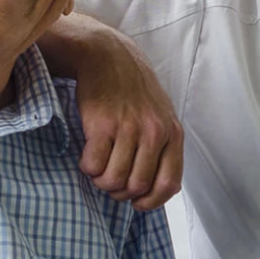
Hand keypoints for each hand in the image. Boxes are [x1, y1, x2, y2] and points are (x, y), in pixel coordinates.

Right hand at [60, 22, 182, 210]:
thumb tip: (157, 189)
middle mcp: (153, 132)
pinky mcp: (101, 124)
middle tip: (110, 179)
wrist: (107, 56)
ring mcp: (128, 128)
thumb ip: (164, 147)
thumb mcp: (160, 115)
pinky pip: (92, 166)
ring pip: (112, 180)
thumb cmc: (133, 90)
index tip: (136, 202)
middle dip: (119, 192)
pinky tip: (88, 154)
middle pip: (136, 187)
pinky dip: (87, 168)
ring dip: (100, 180)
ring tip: (98, 166)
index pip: (168, 185)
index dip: (150, 202)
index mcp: (172, 134)